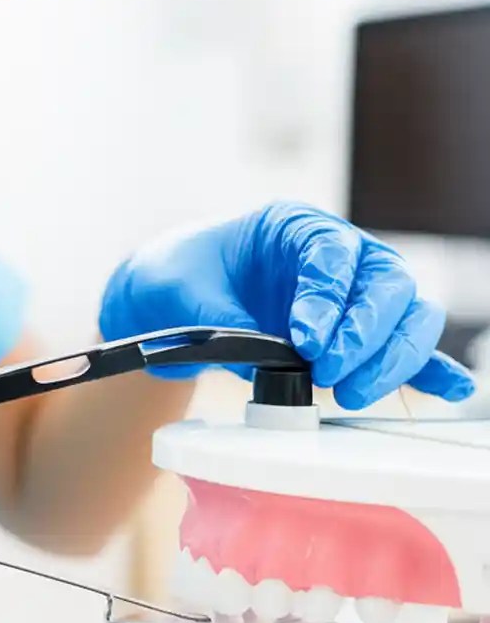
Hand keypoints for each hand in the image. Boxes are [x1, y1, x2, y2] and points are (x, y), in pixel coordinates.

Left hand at [99, 201, 475, 408]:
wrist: (172, 297)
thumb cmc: (179, 280)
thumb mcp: (182, 292)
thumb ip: (221, 319)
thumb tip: (265, 357)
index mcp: (293, 227)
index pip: (331, 254)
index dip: (326, 298)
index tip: (305, 340)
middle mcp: (338, 255)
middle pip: (385, 284)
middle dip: (364, 334)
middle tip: (327, 373)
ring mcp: (353, 294)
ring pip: (405, 316)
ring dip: (389, 358)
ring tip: (347, 395)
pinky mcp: (356, 334)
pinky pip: (404, 347)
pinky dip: (428, 368)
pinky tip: (448, 388)